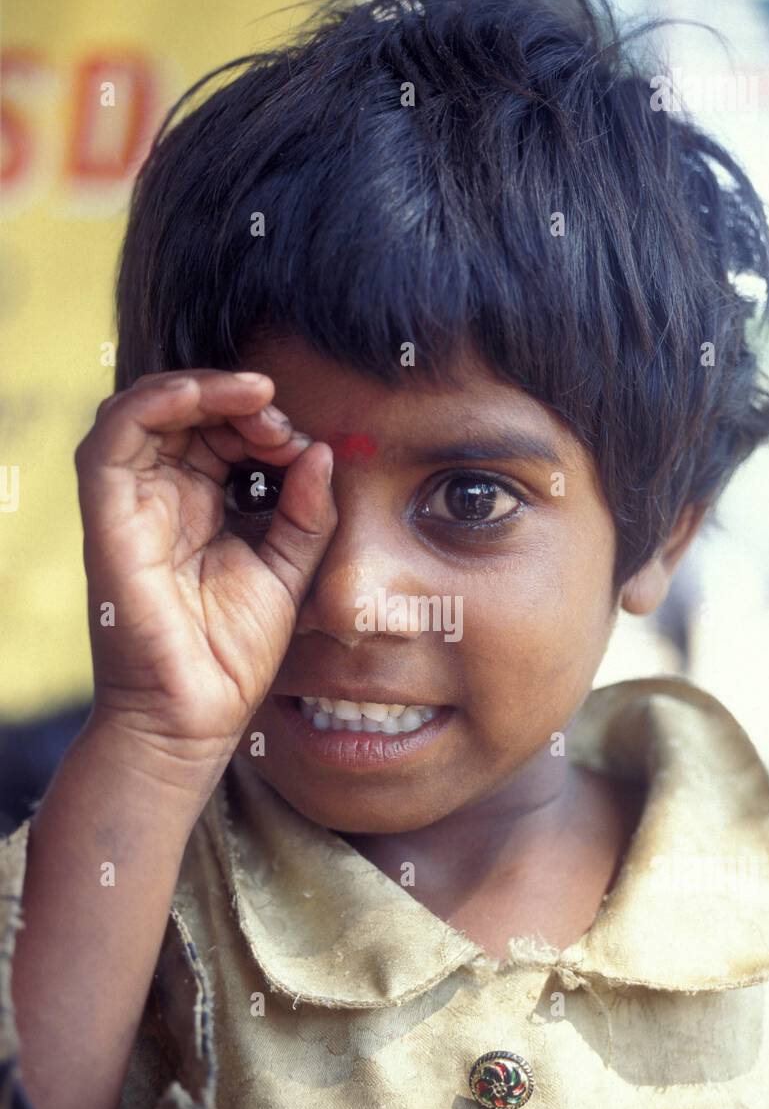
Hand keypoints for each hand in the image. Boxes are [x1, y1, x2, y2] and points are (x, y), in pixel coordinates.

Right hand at [75, 369, 335, 764]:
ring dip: (201, 390)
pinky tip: (205, 394)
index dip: (261, 423)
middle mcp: (161, 499)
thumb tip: (320, 451)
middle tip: (280, 420)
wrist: (193, 718)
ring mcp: (132, 505)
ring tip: (255, 400)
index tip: (304, 443)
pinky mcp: (108, 517)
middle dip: (237, 403)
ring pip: (145, 410)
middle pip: (186, 414)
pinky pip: (113, 436)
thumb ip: (306, 512)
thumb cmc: (232, 655)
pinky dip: (154, 401)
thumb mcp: (289, 571)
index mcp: (200, 508)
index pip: (221, 434)